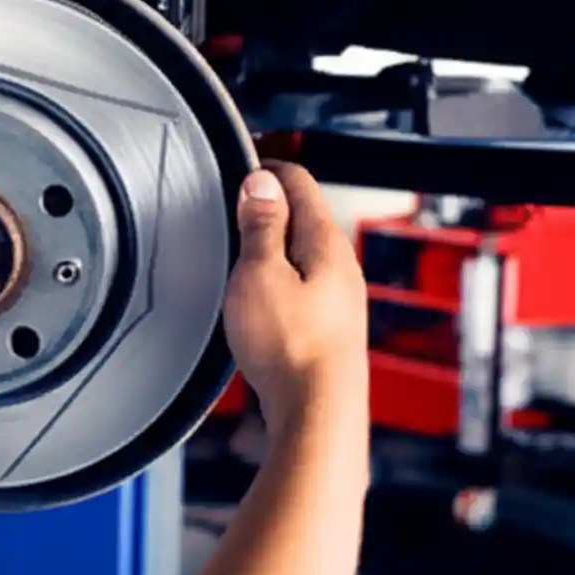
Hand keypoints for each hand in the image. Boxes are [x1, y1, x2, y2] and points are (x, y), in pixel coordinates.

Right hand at [223, 161, 366, 437]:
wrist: (316, 412)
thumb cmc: (289, 348)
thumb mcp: (260, 273)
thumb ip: (261, 225)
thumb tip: (261, 183)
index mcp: (326, 243)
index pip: (299, 182)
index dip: (267, 167)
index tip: (242, 162)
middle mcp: (340, 267)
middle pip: (305, 216)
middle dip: (269, 204)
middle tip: (233, 203)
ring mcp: (338, 299)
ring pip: (304, 253)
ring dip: (273, 244)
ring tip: (240, 247)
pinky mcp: (327, 328)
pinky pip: (303, 286)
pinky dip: (279, 276)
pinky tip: (260, 294)